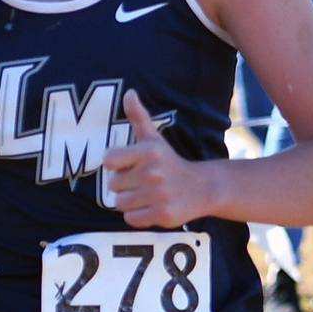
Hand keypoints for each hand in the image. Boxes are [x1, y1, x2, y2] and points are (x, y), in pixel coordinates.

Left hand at [102, 90, 211, 228]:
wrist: (203, 188)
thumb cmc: (169, 162)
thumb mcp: (153, 139)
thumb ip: (138, 117)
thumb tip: (129, 92)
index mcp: (148, 152)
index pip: (109, 160)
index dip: (115, 165)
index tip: (128, 164)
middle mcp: (154, 172)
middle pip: (112, 185)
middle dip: (124, 185)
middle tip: (142, 181)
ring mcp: (159, 195)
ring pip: (120, 203)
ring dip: (130, 201)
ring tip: (147, 194)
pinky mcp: (163, 214)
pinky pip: (130, 219)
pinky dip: (137, 216)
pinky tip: (152, 207)